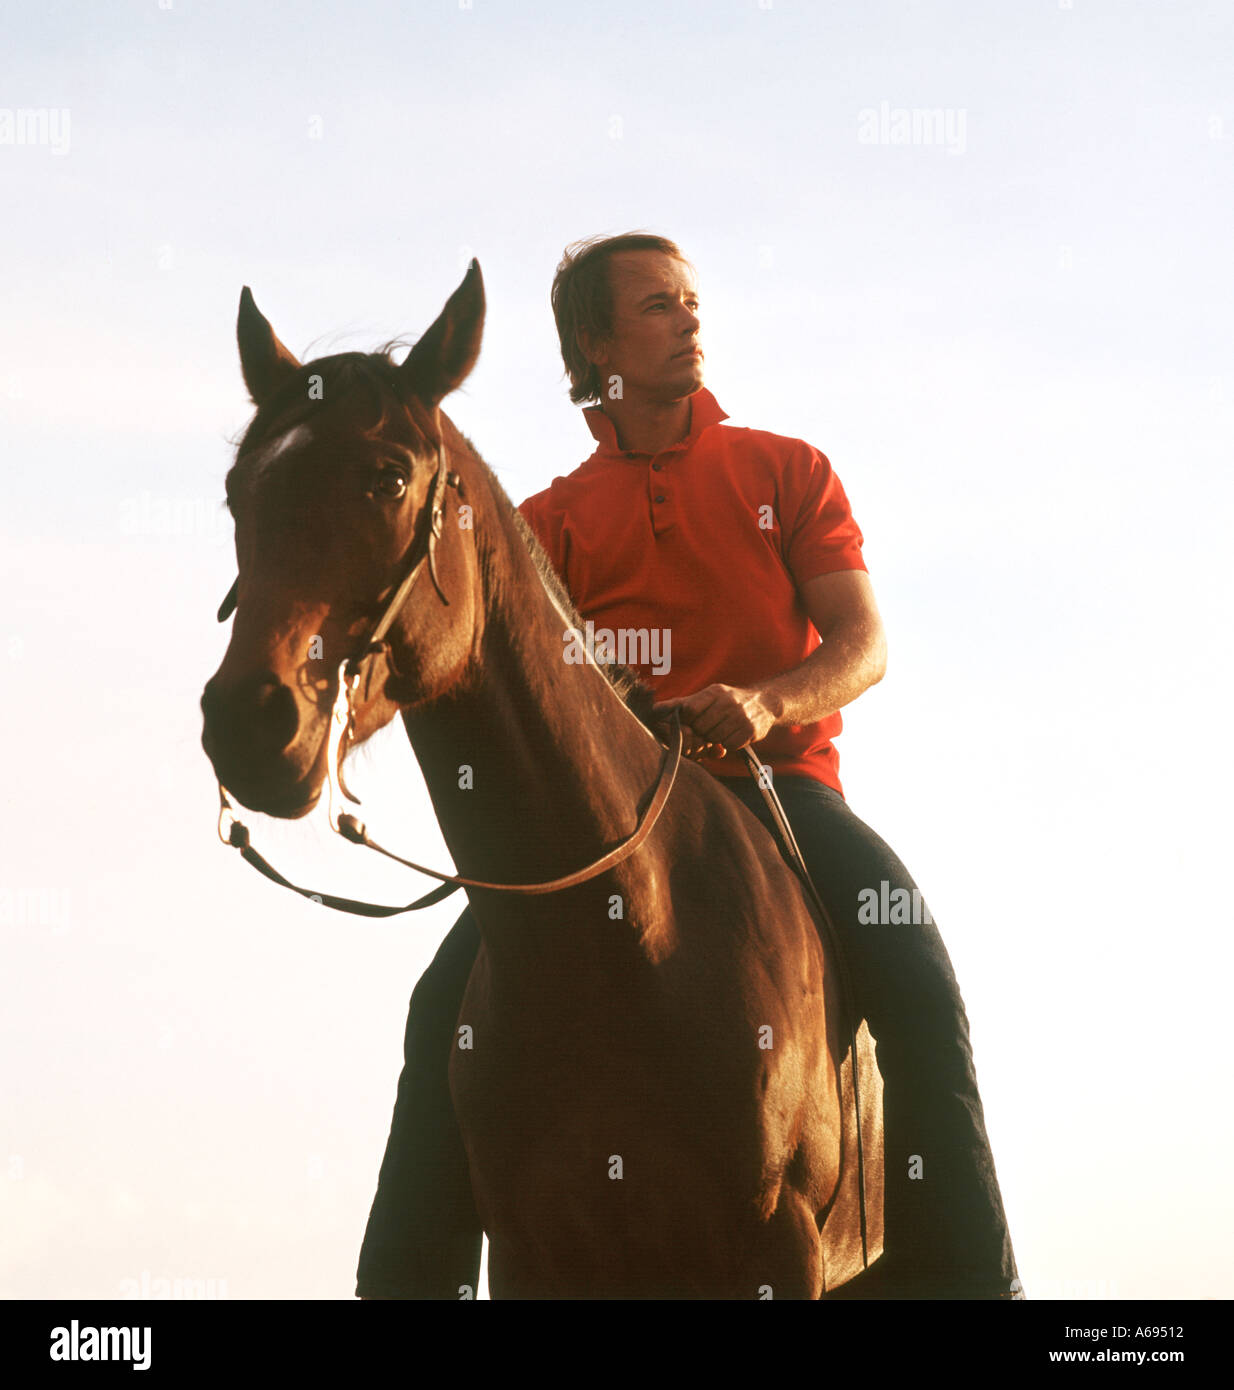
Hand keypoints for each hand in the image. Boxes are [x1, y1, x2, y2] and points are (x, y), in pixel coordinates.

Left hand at [652, 684, 778, 755]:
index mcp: (715, 692)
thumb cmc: (728, 701)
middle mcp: (728, 701)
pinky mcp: (750, 731)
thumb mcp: (707, 696)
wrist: (765, 703)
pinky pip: (729, 745)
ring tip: (722, 731)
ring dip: (716, 739)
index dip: (687, 720)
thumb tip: (654, 709)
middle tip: (709, 728)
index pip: (689, 709)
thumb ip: (682, 703)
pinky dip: (729, 744)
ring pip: (715, 738)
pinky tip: (733, 735)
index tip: (691, 722)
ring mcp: (740, 716)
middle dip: (702, 732)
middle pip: (701, 727)